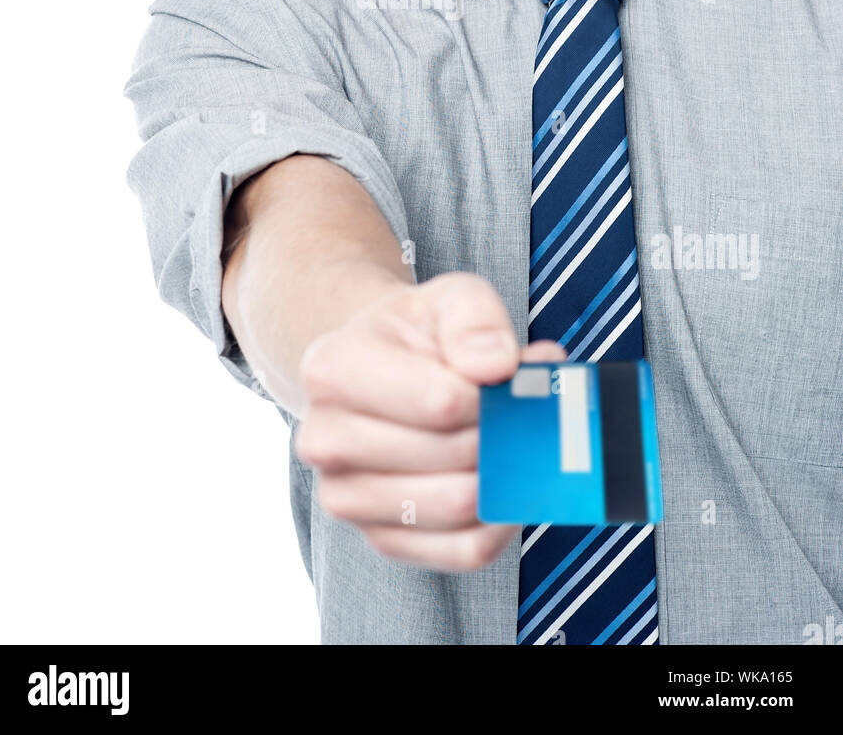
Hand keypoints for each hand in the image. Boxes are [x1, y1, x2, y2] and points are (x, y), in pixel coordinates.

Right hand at [293, 270, 565, 571]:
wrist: (384, 369)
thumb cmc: (421, 334)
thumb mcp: (449, 298)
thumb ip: (475, 318)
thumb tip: (497, 365)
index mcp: (330, 368)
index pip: (440, 402)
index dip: (492, 394)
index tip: (507, 376)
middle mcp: (323, 439)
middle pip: (453, 456)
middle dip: (503, 433)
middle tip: (524, 411)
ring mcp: (345, 497)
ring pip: (459, 505)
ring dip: (506, 475)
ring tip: (516, 440)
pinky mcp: (381, 539)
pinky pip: (465, 550)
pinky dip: (504, 519)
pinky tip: (507, 482)